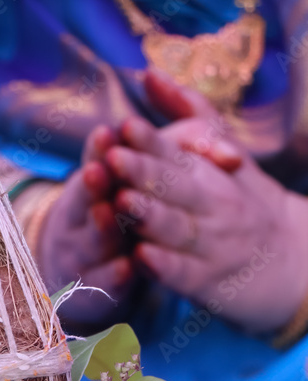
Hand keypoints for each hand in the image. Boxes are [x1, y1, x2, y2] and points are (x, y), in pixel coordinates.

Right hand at [36, 125, 134, 328]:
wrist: (78, 281)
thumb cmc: (109, 221)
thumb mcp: (110, 187)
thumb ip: (130, 155)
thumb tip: (162, 113)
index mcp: (89, 192)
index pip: (94, 167)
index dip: (97, 151)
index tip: (106, 132)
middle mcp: (80, 224)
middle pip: (85, 203)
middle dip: (93, 186)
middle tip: (99, 169)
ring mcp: (82, 259)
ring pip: (92, 243)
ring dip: (100, 228)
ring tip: (108, 213)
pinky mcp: (93, 295)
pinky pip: (102, 286)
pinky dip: (113, 276)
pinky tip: (127, 268)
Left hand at [106, 114, 307, 332]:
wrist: (292, 262)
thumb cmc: (246, 204)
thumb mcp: (228, 156)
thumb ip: (189, 116)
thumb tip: (150, 74)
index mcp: (213, 174)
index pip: (178, 153)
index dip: (152, 141)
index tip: (126, 126)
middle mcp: (214, 206)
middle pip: (176, 187)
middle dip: (144, 172)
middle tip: (113, 157)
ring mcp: (211, 246)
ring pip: (177, 229)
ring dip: (149, 215)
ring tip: (122, 201)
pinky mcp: (207, 283)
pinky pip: (184, 274)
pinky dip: (164, 266)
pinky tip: (141, 257)